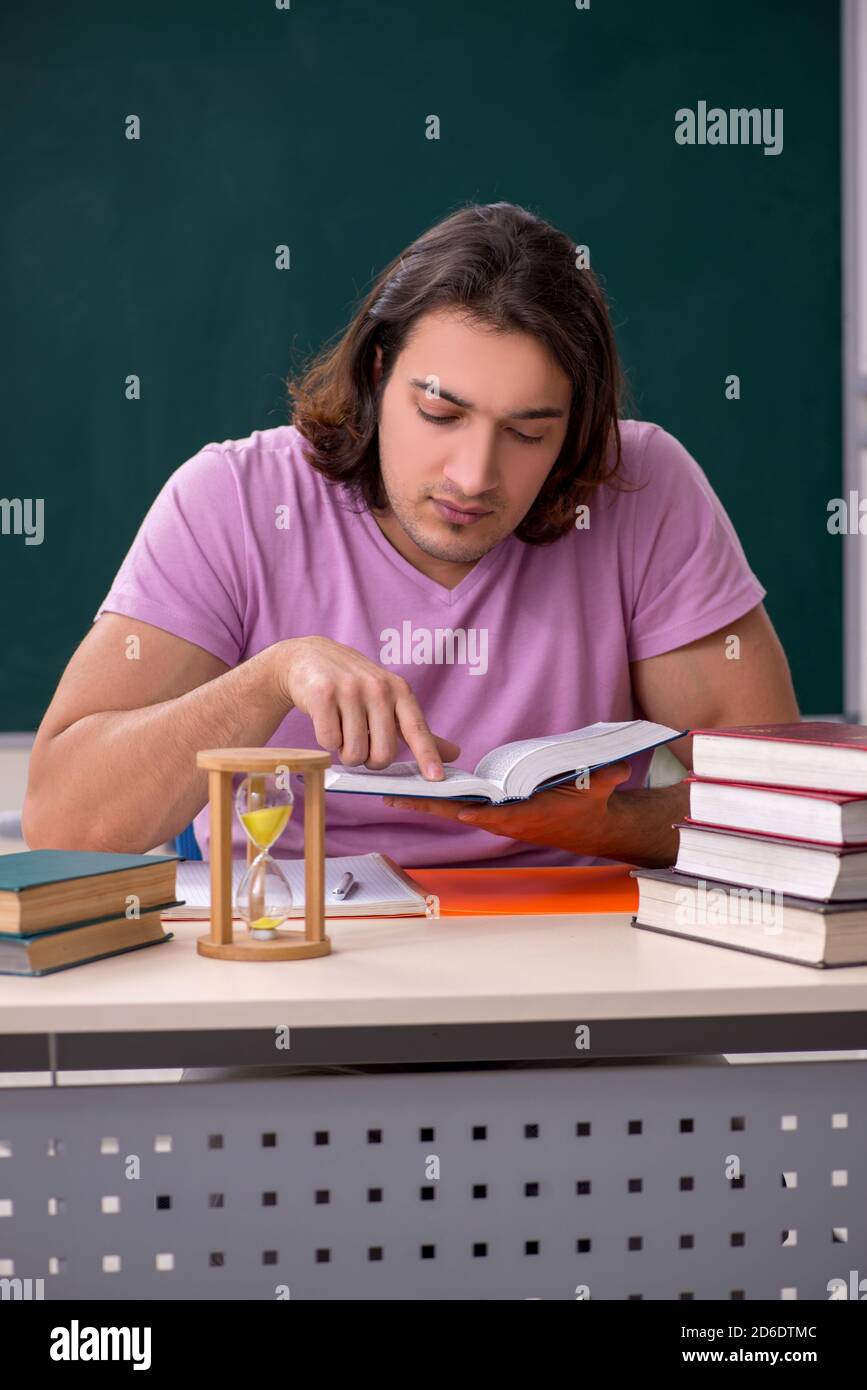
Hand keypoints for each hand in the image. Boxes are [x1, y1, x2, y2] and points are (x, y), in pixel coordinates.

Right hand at [271, 636, 459, 777]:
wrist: (308, 658)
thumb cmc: (353, 686)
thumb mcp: (388, 699)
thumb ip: (417, 730)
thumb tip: (454, 753)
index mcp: (399, 690)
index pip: (416, 728)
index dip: (427, 755)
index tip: (437, 778)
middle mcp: (377, 687)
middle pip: (382, 754)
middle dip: (369, 761)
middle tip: (360, 746)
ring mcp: (349, 689)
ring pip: (353, 752)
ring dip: (345, 753)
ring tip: (341, 732)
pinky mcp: (322, 694)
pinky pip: (328, 742)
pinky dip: (326, 741)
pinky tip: (325, 721)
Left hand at [383, 760, 632, 852]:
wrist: (592, 824)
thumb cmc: (591, 804)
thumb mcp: (600, 788)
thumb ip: (604, 778)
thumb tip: (616, 768)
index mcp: (523, 817)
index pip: (490, 814)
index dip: (466, 810)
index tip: (441, 804)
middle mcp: (503, 820)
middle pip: (457, 811)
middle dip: (426, 804)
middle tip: (392, 796)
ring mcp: (496, 818)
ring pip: (454, 809)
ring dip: (424, 802)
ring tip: (392, 792)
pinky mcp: (493, 813)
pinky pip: (460, 805)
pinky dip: (438, 799)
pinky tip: (416, 790)